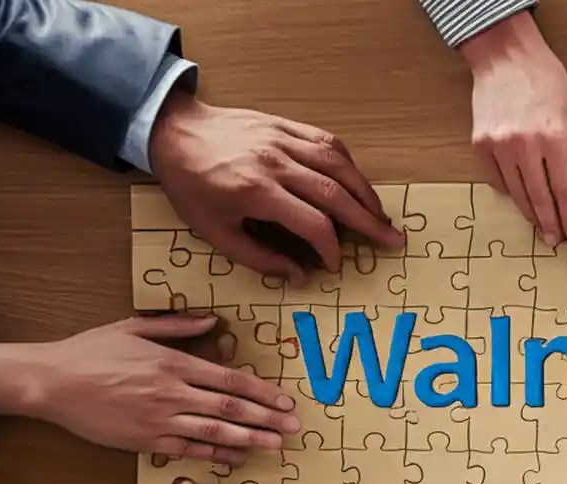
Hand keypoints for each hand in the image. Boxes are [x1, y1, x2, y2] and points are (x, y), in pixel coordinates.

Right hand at [0, 315, 298, 463]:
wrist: (51, 383)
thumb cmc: (91, 351)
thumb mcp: (134, 327)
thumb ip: (177, 326)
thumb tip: (213, 321)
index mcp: (173, 363)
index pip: (230, 380)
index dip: (263, 392)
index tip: (286, 400)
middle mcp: (172, 393)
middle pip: (231, 408)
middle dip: (267, 418)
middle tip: (295, 427)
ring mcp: (159, 420)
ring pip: (215, 432)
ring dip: (250, 439)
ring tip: (276, 445)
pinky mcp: (145, 442)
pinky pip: (189, 449)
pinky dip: (216, 454)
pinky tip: (236, 457)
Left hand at [150, 91, 402, 284]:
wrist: (173, 132)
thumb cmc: (190, 186)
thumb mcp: (213, 232)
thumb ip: (258, 257)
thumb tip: (299, 276)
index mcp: (255, 191)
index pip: (312, 222)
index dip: (331, 248)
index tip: (335, 264)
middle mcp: (276, 162)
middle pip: (336, 193)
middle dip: (369, 221)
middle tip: (392, 240)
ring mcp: (284, 139)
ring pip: (339, 165)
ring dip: (366, 192)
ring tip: (381, 215)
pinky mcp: (286, 125)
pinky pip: (328, 142)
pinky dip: (349, 165)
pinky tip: (357, 183)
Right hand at [462, 13, 566, 245]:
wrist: (505, 57)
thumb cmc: (546, 82)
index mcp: (554, 137)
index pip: (565, 189)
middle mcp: (525, 145)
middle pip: (540, 197)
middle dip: (550, 223)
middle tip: (556, 241)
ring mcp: (499, 146)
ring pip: (517, 193)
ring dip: (531, 214)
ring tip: (541, 229)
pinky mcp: (481, 145)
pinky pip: (498, 180)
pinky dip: (511, 192)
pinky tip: (521, 200)